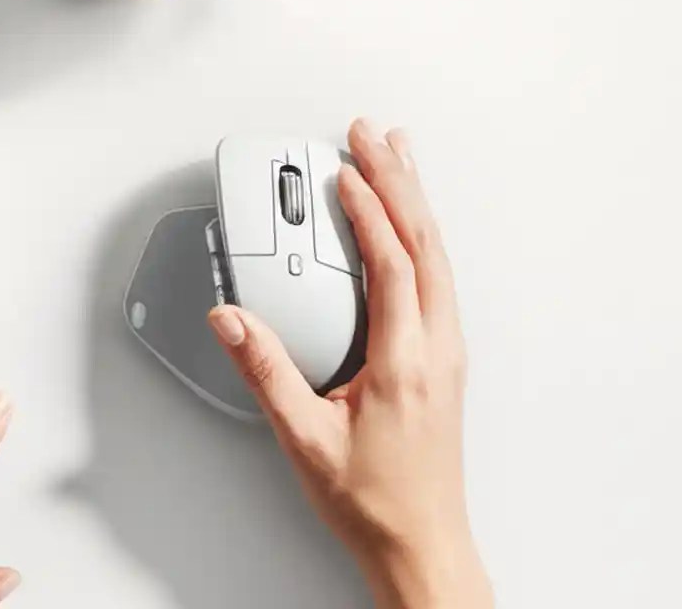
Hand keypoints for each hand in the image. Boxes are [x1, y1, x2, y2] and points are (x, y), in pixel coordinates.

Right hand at [207, 119, 492, 608]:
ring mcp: (448, 353)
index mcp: (407, 363)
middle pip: (426, 244)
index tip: (345, 171)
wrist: (422, 544)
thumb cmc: (374, 501)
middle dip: (399, 182)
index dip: (368, 211)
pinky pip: (438, 278)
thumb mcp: (304, 438)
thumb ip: (265, 372)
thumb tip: (233, 321)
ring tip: (398, 160)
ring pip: (439, 257)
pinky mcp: (445, 361)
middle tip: (375, 137)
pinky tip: (408, 228)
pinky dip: (422, 237)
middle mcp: (437, 349)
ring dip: (416, 203)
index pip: (392, 264)